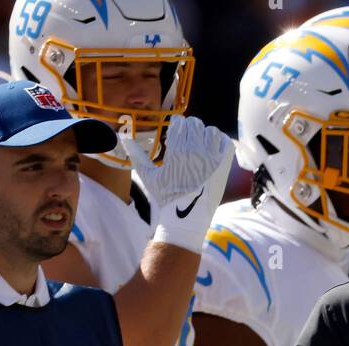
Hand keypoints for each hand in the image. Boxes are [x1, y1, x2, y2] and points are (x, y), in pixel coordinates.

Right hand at [124, 114, 233, 253]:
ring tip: (200, 148)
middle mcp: (195, 151)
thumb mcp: (148, 176)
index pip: (179, 121)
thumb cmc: (165, 198)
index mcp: (177, 150)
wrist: (186, 219)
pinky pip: (225, 143)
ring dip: (205, 136)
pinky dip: (220, 143)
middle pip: (195, 124)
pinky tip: (213, 152)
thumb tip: (123, 138)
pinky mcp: (223, 167)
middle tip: (188, 144)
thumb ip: (137, 155)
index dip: (176, 128)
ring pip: (211, 131)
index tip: (175, 139)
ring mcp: (212, 159)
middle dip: (190, 131)